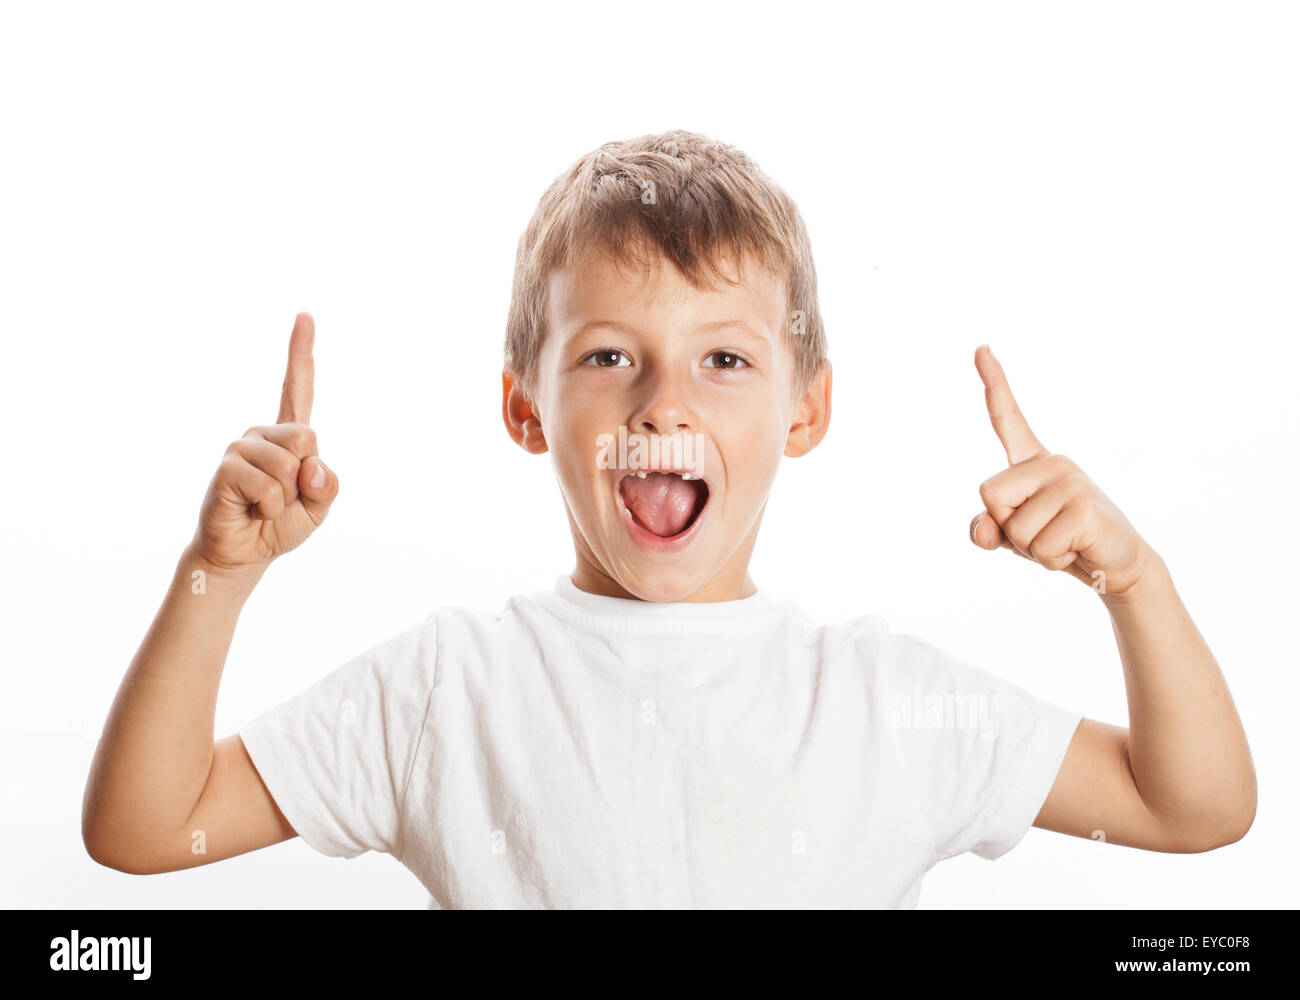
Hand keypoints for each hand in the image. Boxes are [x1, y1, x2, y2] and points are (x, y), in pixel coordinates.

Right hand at [190, 313, 338, 575]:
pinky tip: (252, 509)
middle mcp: (264, 433)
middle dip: (305, 477)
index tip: (305, 315)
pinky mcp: (226, 467)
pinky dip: (269, 506)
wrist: (245, 553)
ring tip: (266, 504)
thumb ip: (328, 485)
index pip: (297, 387)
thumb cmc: (281, 524)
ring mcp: (242, 447)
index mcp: (290, 436)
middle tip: (285, 496)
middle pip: (307, 437)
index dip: (301, 352)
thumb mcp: (320, 506)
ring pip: (288, 464)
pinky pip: (267, 484)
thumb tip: (311, 466)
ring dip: (286, 496)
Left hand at [968, 345, 1150, 599]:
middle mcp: (1053, 463)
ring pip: (1015, 528)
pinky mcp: (1086, 507)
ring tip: (1065, 543)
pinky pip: (1042, 546)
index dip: (994, 385)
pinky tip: (1078, 550)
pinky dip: (1053, 560)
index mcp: (1034, 463)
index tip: (981, 348)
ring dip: (1034, 550)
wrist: (1118, 567)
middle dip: (1009, 528)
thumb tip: (981, 532)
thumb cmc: (1063, 545)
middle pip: (990, 495)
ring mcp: (1072, 481)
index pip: (1007, 421)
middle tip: (1045, 533)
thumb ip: (988, 530)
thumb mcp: (1016, 538)